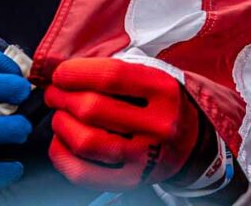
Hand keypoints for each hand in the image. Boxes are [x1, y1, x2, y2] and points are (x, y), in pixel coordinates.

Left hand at [45, 57, 202, 190]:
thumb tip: (65, 73)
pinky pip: (83, 172)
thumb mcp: (151, 76)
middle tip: (55, 94)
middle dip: (61, 98)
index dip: (74, 73)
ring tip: (60, 116)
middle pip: (91, 108)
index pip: (109, 76)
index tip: (60, 74)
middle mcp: (159, 125)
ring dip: (61, 124)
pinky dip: (61, 154)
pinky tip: (61, 141)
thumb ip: (113, 70)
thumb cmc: (161, 103)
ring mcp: (147, 157)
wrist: (195, 143)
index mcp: (163, 90)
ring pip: (85, 141)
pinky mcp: (132, 180)